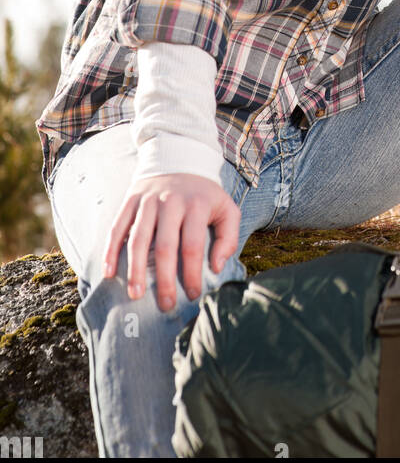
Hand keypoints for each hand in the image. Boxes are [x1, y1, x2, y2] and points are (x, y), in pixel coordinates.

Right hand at [102, 173, 240, 312]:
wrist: (178, 158)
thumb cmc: (204, 194)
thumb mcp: (226, 207)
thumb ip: (229, 236)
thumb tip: (216, 267)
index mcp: (197, 205)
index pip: (193, 245)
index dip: (191, 273)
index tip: (192, 294)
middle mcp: (170, 202)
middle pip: (164, 246)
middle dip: (164, 279)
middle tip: (165, 304)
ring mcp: (148, 200)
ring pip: (138, 239)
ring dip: (135, 269)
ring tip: (135, 294)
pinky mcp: (130, 200)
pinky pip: (117, 227)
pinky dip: (111, 250)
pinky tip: (109, 272)